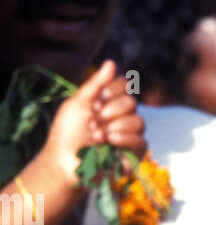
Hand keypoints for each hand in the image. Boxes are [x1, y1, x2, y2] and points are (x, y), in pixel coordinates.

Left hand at [40, 59, 146, 187]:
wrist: (64, 162)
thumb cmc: (67, 133)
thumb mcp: (77, 103)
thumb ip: (96, 84)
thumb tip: (111, 62)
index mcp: (109, 102)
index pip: (125, 86)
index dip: (112, 92)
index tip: (95, 103)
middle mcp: (121, 117)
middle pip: (132, 103)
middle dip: (110, 112)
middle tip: (92, 123)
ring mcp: (129, 136)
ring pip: (138, 122)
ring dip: (115, 127)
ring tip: (97, 136)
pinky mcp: (134, 155)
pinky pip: (142, 141)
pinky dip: (125, 139)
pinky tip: (111, 142)